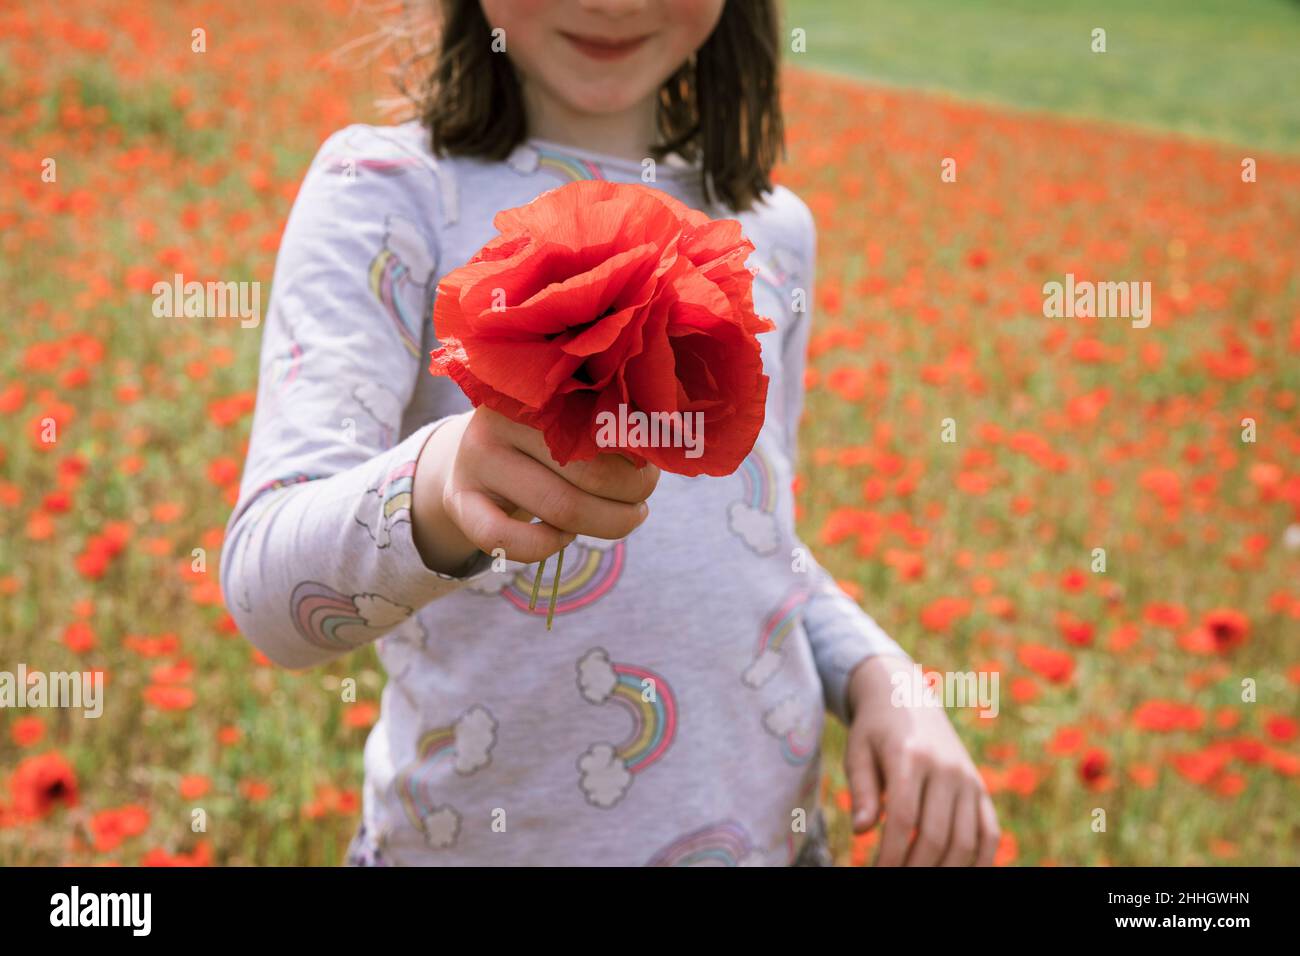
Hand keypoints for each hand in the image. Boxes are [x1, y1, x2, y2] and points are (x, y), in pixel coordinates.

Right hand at [411, 406, 658, 573]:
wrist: (473, 452)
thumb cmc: (545, 435)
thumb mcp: (572, 414)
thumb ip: (608, 421)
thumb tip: (662, 446)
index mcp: (538, 388)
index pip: (604, 423)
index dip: (640, 450)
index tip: (653, 459)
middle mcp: (500, 419)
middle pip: (589, 474)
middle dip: (634, 493)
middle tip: (644, 496)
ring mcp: (475, 460)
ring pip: (560, 509)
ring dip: (609, 523)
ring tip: (627, 516)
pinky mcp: (460, 501)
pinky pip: (507, 540)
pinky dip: (548, 547)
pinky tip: (567, 537)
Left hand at [844, 655, 999, 865]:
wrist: (907, 696)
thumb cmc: (875, 730)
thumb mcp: (858, 752)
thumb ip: (861, 790)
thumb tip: (861, 832)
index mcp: (911, 756)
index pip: (903, 819)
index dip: (891, 854)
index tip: (877, 873)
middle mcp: (946, 768)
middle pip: (935, 835)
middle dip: (915, 868)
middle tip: (895, 880)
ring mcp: (968, 778)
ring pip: (965, 840)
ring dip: (945, 869)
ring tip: (919, 877)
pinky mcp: (979, 787)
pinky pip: (989, 832)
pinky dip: (981, 860)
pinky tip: (961, 872)